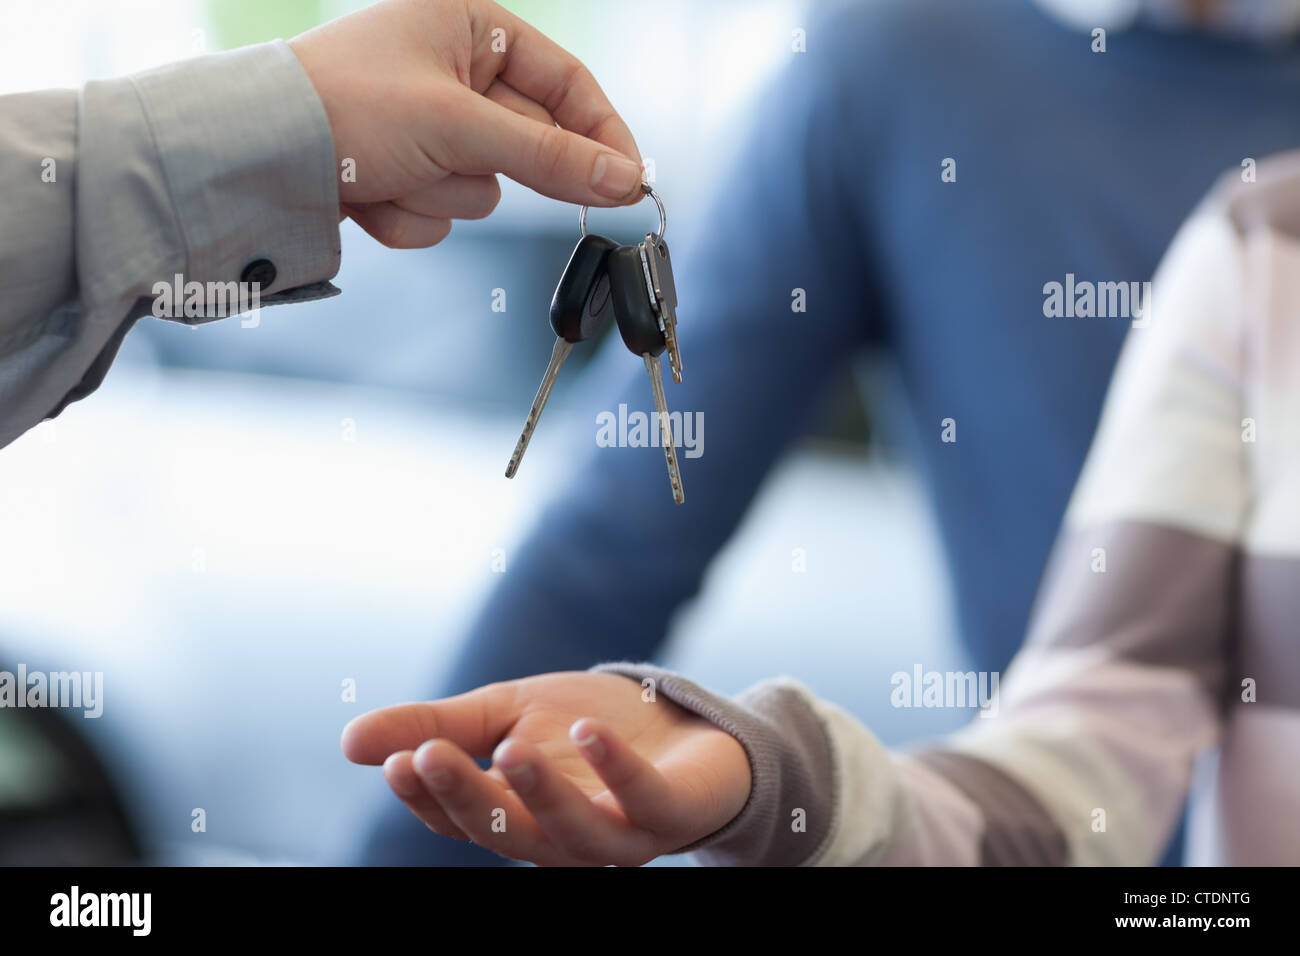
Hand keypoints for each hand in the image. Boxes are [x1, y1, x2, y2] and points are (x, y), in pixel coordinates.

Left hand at [289, 0, 644, 247]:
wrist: (254, 157)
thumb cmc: (346, 108)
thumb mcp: (460, 125)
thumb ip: (549, 156)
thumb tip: (626, 179)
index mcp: (469, 26)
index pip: (565, 80)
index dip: (601, 132)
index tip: (629, 180)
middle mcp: (451, 71)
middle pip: (527, 142)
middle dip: (489, 166)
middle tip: (485, 175)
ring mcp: (427, 128)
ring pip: (484, 187)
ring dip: (442, 194)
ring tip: (394, 172)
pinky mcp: (403, 174)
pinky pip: (442, 212)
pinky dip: (411, 215)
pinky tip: (371, 196)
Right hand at [342, 672, 751, 865]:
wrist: (683, 720)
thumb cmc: (590, 726)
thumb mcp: (506, 714)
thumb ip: (437, 727)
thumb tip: (347, 741)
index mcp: (517, 816)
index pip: (460, 818)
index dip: (426, 795)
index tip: (394, 760)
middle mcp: (564, 837)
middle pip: (507, 833)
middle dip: (466, 797)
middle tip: (425, 755)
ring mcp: (620, 832)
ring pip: (572, 834)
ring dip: (539, 795)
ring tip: (511, 749)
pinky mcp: (671, 812)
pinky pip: (643, 801)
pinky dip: (616, 769)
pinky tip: (586, 729)